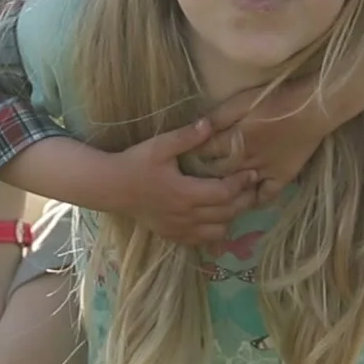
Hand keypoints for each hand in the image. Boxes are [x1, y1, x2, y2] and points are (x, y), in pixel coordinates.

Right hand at [114, 118, 258, 245]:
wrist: (111, 187)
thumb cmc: (135, 163)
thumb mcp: (159, 146)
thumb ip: (186, 136)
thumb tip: (210, 124)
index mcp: (185, 192)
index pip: (224, 192)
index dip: (242, 183)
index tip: (251, 172)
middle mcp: (186, 215)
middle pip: (227, 213)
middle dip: (244, 200)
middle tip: (252, 186)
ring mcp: (179, 228)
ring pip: (218, 230)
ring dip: (232, 217)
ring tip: (236, 201)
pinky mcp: (172, 235)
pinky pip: (202, 240)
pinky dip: (215, 231)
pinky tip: (217, 218)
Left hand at [200, 80, 329, 204]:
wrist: (313, 108)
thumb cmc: (276, 99)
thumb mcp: (242, 101)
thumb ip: (219, 116)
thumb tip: (197, 126)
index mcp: (235, 139)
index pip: (206, 151)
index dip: (191, 155)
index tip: (178, 160)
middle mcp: (247, 160)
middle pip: (219, 173)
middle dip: (202, 177)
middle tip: (187, 182)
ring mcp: (265, 171)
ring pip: (239, 188)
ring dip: (225, 192)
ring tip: (209, 196)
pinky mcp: (282, 176)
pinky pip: (266, 195)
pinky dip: (255, 200)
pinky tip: (244, 202)